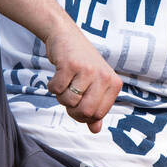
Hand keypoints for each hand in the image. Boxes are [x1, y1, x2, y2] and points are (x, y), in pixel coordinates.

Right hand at [43, 17, 120, 132]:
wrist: (66, 35)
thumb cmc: (81, 63)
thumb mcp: (94, 85)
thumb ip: (95, 108)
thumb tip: (95, 130)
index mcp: (114, 84)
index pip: (98, 115)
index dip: (84, 115)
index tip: (79, 104)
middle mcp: (104, 76)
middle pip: (85, 112)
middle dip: (72, 109)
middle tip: (69, 96)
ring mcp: (87, 70)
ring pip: (69, 102)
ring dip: (61, 96)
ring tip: (65, 82)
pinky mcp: (70, 65)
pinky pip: (56, 89)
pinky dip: (52, 86)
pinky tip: (57, 75)